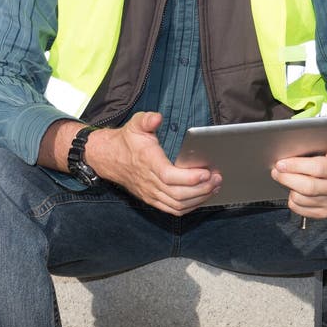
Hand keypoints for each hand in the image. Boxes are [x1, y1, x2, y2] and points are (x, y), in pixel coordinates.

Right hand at [85, 111, 221, 215]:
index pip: (169, 176)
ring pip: (178, 205)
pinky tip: (202, 197)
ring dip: (199, 199)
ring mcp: (150, 193)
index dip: (189, 178)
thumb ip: (147, 120)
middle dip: (202, 188)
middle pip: (178, 194)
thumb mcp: (135, 124)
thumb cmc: (127, 141)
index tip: (206, 172)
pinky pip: (173, 209)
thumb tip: (157, 117)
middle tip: (217, 179)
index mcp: (147, 162)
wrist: (109, 158)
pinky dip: (190, 207)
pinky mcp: (152, 200)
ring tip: (215, 187)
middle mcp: (149, 181)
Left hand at [270, 133, 326, 219]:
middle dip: (287, 178)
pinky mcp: (325, 213)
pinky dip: (292, 200)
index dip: (296, 166)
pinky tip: (292, 189)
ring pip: (302, 199)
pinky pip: (301, 210)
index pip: (318, 168)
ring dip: (288, 188)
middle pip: (309, 187)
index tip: (281, 163)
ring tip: (283, 177)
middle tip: (276, 171)